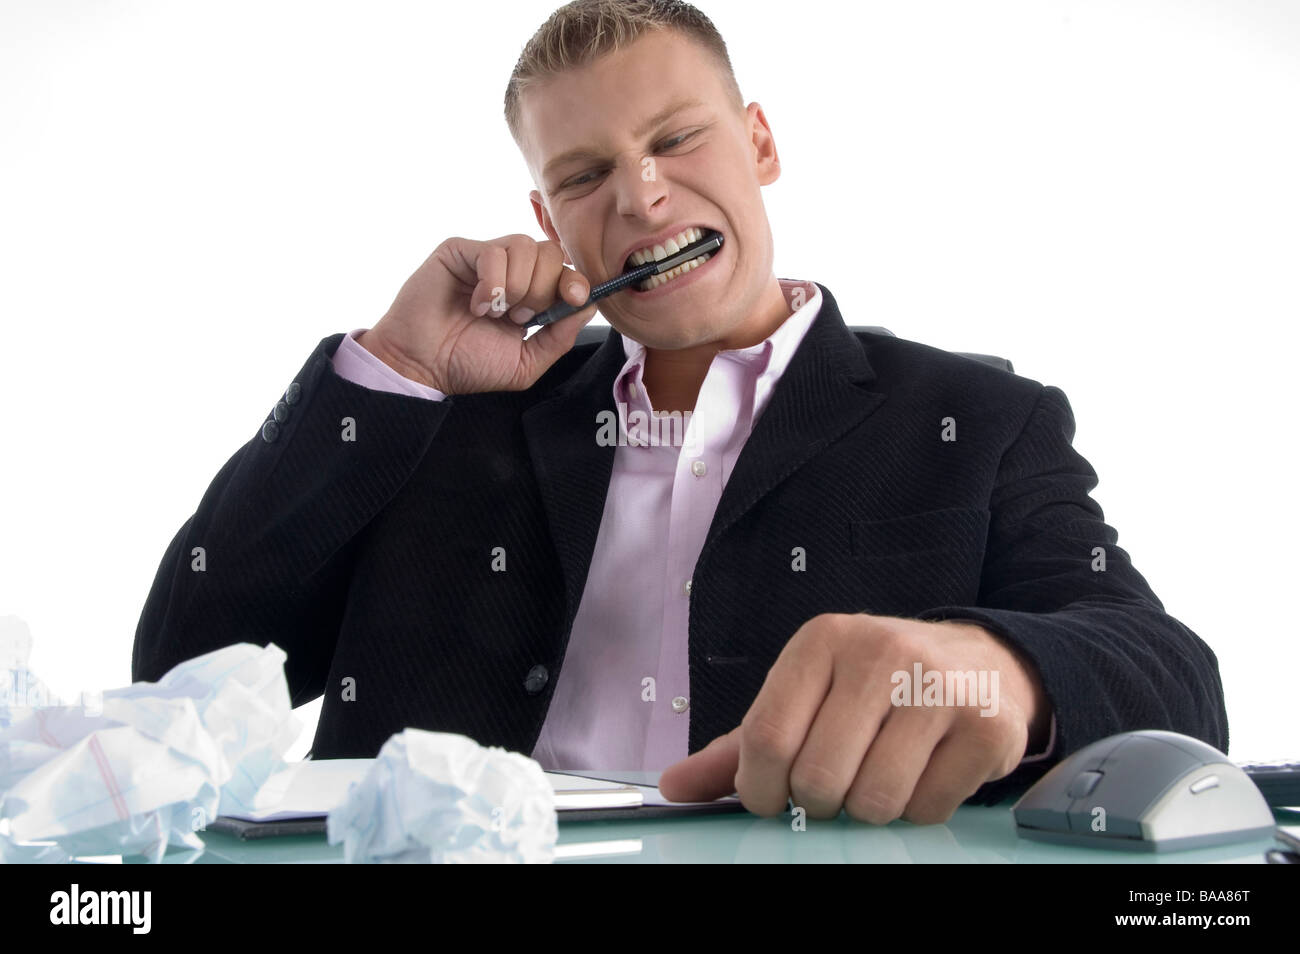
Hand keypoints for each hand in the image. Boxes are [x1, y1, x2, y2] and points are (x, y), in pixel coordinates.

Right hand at [357, 234, 597, 393]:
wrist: (422, 367)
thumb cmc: (468, 365)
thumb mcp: (525, 362)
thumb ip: (559, 337)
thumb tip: (588, 305)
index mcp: (530, 294)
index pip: (566, 269)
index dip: (576, 281)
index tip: (574, 298)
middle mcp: (511, 271)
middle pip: (551, 252)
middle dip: (544, 289)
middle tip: (519, 318)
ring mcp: (485, 258)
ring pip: (525, 246)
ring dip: (518, 287)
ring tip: (496, 312)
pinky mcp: (460, 251)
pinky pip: (494, 251)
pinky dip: (492, 284)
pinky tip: (477, 305)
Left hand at [659, 613, 1050, 823]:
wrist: (982, 665)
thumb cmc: (875, 688)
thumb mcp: (806, 697)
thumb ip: (741, 745)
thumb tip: (674, 787)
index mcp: (822, 640)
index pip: (766, 736)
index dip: (759, 788)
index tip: (771, 797)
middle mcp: (881, 653)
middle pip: (817, 777)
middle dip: (818, 802)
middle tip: (834, 784)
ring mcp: (939, 688)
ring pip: (873, 801)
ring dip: (868, 809)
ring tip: (879, 774)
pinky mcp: (986, 728)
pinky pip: (926, 809)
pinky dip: (916, 809)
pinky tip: (923, 772)